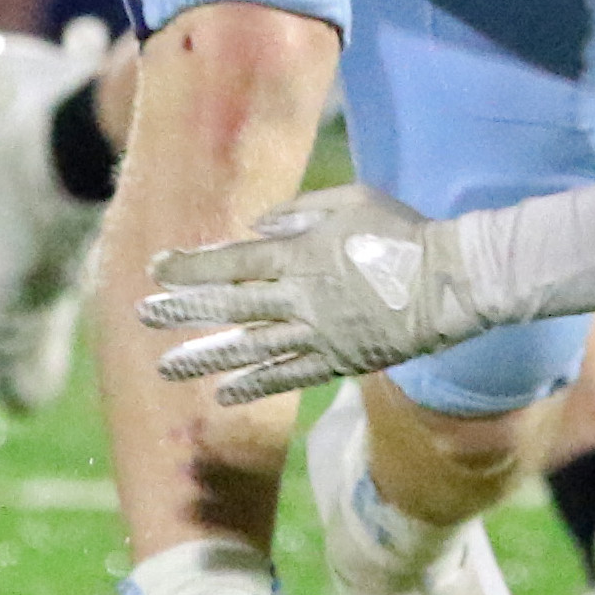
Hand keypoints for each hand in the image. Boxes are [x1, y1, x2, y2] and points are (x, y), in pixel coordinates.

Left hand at [139, 186, 485, 403]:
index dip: (192, 265)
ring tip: (166, 369)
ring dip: (205, 358)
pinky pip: (288, 376)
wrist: (452, 281)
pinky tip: (223, 394)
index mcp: (301, 253)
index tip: (156, 268)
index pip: (232, 261)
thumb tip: (258, 227)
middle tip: (142, 316)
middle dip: (182, 311)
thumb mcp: (353, 200)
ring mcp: (319, 333)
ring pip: (250, 347)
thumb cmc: (405, 232)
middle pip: (230, 306)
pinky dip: (254, 385)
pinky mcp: (339, 359)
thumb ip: (300, 212)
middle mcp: (301, 297)